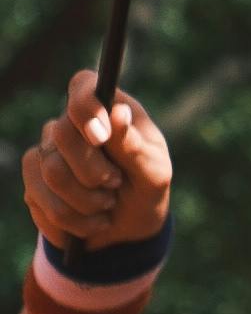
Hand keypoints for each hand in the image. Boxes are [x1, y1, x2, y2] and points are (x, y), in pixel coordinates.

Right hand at [21, 72, 171, 255]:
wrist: (128, 228)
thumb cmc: (146, 189)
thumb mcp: (154, 171)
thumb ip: (135, 144)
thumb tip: (118, 111)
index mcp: (107, 108)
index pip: (83, 85)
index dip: (85, 106)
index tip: (100, 136)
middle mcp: (71, 125)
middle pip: (62, 135)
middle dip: (93, 170)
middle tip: (116, 184)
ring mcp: (48, 152)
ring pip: (51, 172)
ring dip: (86, 200)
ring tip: (107, 205)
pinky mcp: (34, 183)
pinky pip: (40, 199)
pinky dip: (72, 219)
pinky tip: (91, 221)